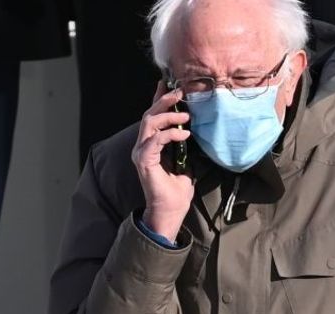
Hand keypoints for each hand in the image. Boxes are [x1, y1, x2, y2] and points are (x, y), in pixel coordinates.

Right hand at [132, 82, 193, 240]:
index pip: (153, 117)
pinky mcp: (143, 161)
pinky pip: (155, 140)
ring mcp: (141, 153)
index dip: (159, 98)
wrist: (171, 210)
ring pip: (149, 123)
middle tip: (180, 93)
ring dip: (168, 115)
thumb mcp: (185, 161)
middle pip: (149, 115)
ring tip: (186, 115)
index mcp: (151, 145)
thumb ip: (184, 145)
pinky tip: (184, 134)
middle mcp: (142, 146)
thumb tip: (193, 130)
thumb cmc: (177, 189)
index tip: (168, 84)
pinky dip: (170, 134)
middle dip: (164, 101)